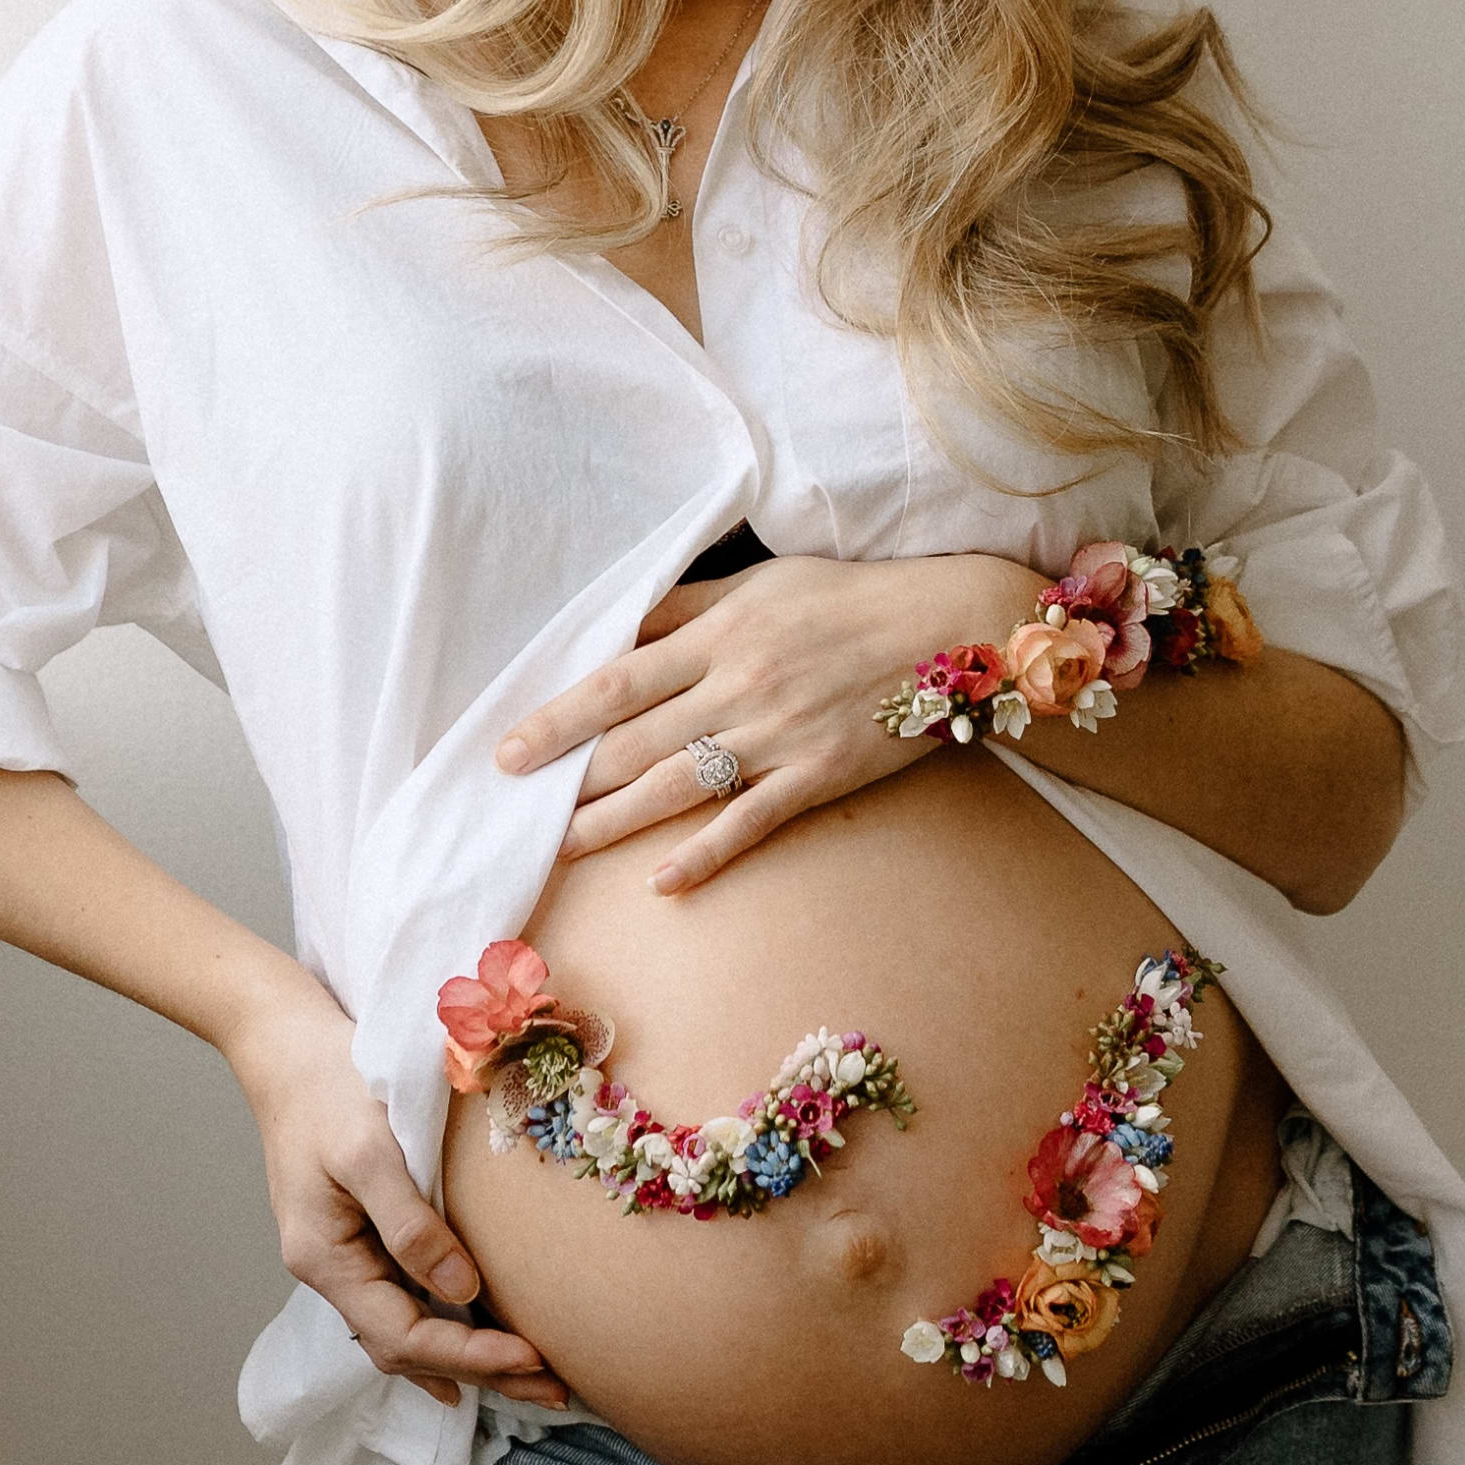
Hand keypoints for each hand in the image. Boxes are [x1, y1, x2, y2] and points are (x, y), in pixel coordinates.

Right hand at [232, 977, 566, 1413]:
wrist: (286, 1041)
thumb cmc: (328, 1085)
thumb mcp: (370, 1149)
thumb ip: (411, 1224)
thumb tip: (461, 1290)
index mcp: (324, 1258)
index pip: (403, 1335)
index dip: (469, 1354)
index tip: (532, 1358)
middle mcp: (330, 1270)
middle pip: (406, 1349)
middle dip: (479, 1373)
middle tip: (553, 1391)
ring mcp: (343, 1256)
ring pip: (404, 1333)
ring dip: (465, 1359)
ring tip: (530, 1379)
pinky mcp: (360, 1235)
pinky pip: (402, 1302)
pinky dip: (441, 1332)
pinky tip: (471, 1350)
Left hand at [495, 552, 1012, 892]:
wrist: (953, 626)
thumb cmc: (852, 596)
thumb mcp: (764, 582)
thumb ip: (690, 606)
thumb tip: (621, 625)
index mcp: (723, 633)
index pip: (618, 679)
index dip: (559, 718)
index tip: (510, 749)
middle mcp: (742, 686)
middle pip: (636, 741)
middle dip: (570, 778)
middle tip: (518, 808)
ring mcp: (781, 735)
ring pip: (680, 786)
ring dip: (614, 821)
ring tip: (563, 844)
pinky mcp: (821, 775)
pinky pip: (752, 822)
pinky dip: (704, 854)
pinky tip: (661, 882)